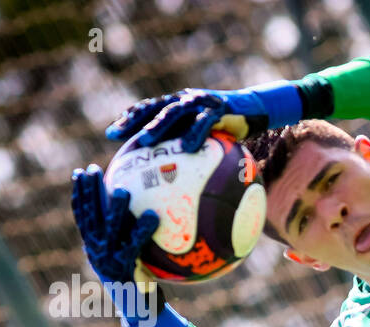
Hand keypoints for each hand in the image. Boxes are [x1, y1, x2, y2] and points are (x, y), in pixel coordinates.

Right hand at [70, 164, 187, 326]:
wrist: (141, 316)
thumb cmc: (139, 286)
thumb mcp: (128, 261)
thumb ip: (127, 239)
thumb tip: (142, 212)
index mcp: (93, 250)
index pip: (81, 217)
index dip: (79, 195)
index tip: (78, 173)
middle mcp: (96, 254)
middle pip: (90, 217)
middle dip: (89, 192)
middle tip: (91, 169)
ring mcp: (108, 262)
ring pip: (109, 229)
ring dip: (114, 208)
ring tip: (122, 188)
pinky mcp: (125, 270)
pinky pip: (134, 245)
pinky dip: (143, 229)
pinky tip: (153, 215)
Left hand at [105, 82, 302, 151]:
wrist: (258, 110)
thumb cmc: (232, 129)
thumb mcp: (210, 139)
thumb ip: (193, 152)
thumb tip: (178, 183)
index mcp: (178, 105)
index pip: (148, 109)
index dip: (129, 120)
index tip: (111, 136)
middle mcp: (186, 100)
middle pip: (154, 108)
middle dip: (135, 121)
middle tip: (118, 137)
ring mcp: (202, 101)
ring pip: (173, 111)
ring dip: (158, 126)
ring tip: (146, 141)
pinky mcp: (220, 107)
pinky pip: (203, 122)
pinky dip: (194, 134)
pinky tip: (186, 149)